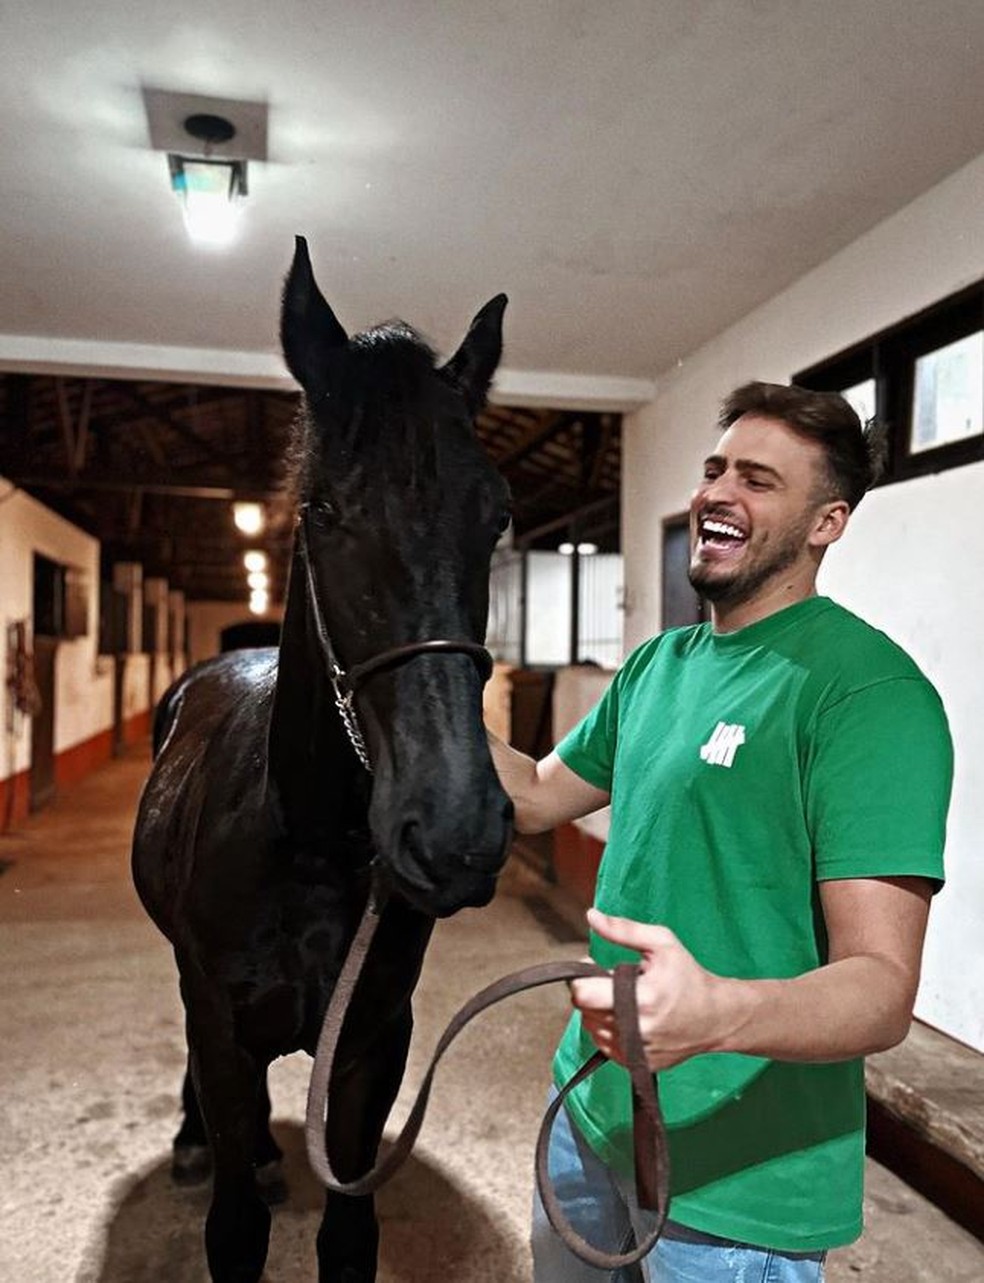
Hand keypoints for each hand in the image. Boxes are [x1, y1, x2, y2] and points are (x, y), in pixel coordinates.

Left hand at [571, 909, 734, 1070]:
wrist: (716, 1017)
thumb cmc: (689, 977)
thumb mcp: (662, 943)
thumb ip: (624, 930)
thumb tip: (591, 916)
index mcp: (640, 999)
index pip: (583, 995)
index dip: (582, 978)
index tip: (595, 968)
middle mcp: (636, 1031)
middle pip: (585, 1011)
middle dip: (594, 992)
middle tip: (617, 983)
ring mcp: (636, 1052)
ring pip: (592, 1028)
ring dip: (600, 1011)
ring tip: (626, 1000)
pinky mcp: (637, 1064)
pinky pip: (605, 1045)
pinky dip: (609, 1029)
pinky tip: (629, 1017)